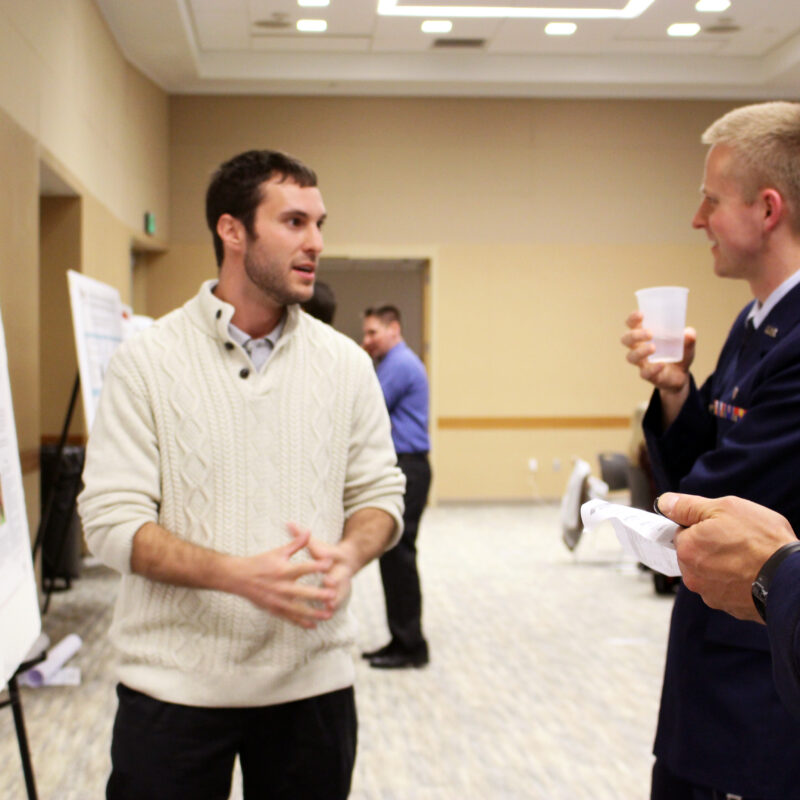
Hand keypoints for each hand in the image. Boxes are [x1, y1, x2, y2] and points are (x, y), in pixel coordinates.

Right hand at [233, 526, 335, 628]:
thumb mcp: (278, 551)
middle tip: (333, 596)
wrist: (238, 577)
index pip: (304, 568)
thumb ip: (296, 544)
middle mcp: (281, 587)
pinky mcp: (274, 609)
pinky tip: (313, 625)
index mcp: (283, 571)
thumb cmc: (259, 562)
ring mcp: (278, 600)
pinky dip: (302, 622)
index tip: (330, 564)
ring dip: (314, 613)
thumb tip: (309, 531)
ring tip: (329, 615)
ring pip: (299, 610)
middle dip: (319, 595)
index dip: (318, 565)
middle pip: (304, 592)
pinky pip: (290, 618)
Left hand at [304, 528, 359, 612]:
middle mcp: (338, 573)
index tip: (325, 566)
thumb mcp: (317, 544)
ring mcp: (340, 585)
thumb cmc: (326, 553)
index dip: (325, 562)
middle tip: (329, 589)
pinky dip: (331, 610)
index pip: (328, 559)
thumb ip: (302, 538)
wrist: (348, 561)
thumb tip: (289, 523)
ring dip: (334, 602)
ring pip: (338, 595)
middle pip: (337, 580)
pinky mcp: (338, 595)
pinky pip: (334, 605)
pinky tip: (323, 619)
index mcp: (332, 558)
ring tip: (329, 609)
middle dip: (334, 585)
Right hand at [621, 311, 695, 393]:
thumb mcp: (686, 344)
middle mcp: (639, 347)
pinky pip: (644, 373)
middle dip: (634, 335)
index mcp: (644, 335)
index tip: (641, 314)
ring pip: (631, 357)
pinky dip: (652, 368)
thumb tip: (689, 333)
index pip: (632, 324)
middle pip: (626, 339)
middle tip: (650, 333)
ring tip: (653, 348)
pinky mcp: (648, 375)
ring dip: (640, 351)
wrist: (680, 375)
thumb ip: (688, 337)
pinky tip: (662, 364)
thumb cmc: (677, 353)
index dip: (632, 319)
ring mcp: (642, 362)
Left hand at [657, 492, 796, 622]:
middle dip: (711, 546)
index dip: (702, 525)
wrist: (790, 579)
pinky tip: (752, 573)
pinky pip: (726, 588)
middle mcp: (692, 576)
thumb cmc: (761, 541)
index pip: (683, 532)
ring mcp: (710, 595)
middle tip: (738, 540)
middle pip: (695, 553)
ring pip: (710, 572)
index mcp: (687, 548)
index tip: (721, 526)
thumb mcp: (724, 508)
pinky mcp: (729, 608)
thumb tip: (664, 503)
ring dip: (723, 565)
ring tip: (748, 557)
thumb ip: (688, 506)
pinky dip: (736, 581)